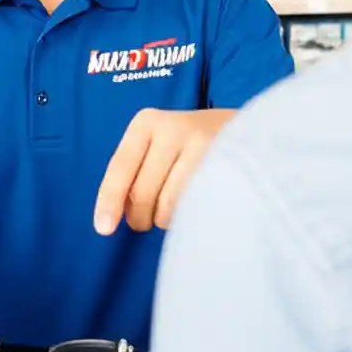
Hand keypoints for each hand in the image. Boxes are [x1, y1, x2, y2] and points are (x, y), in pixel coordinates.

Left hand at [94, 108, 235, 234]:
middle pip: (142, 193)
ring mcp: (203, 145)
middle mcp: (173, 128)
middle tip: (148, 220)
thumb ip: (135, 172)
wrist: (248, 129)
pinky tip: (197, 206)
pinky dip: (190, 217)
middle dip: (141, 217)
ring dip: (167, 220)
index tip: (103, 229)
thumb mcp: (158, 144)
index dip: (109, 201)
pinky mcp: (225, 166)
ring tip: (177, 207)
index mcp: (147, 122)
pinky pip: (195, 208)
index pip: (120, 167)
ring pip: (168, 206)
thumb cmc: (190, 146)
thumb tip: (112, 217)